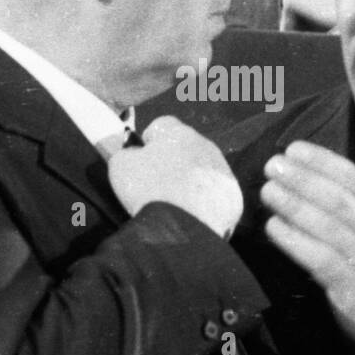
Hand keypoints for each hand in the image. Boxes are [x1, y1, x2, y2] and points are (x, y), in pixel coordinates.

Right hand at [108, 116, 242, 237]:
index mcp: (178, 133)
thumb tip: (131, 151)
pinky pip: (216, 195)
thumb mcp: (121, 166)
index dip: (147, 142)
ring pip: (203, 171)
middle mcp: (206, 146)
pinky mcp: (233, 197)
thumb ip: (125, 152)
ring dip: (190, 182)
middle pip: (185, 148)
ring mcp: (223, 171)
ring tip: (174, 204)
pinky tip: (192, 216)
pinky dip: (205, 203)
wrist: (184, 229)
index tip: (141, 162)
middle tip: (156, 186)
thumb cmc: (149, 191)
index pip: (160, 125)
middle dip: (172, 162)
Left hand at [261, 140, 354, 354]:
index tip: (295, 149)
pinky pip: (316, 256)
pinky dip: (292, 239)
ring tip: (267, 191)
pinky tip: (273, 227)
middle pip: (336, 196)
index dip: (323, 161)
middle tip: (273, 165)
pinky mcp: (348, 283)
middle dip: (302, 177)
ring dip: (292, 203)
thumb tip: (316, 188)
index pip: (354, 178)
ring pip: (324, 222)